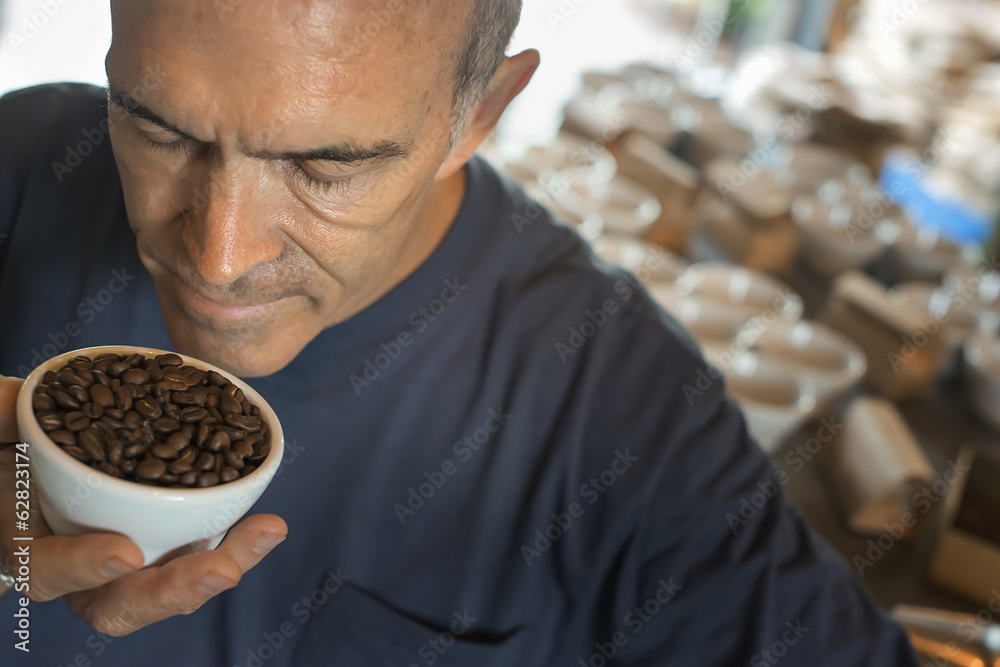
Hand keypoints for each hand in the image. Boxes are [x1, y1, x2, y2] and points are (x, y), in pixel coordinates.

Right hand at [1, 374, 287, 635]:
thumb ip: (2, 418)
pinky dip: (236, 542)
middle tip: (220, 570)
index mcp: (25, 545)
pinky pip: (201, 553)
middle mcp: (78, 572)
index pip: (43, 569)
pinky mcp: (165, 546)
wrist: (32, 463)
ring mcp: (126, 564)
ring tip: (268, 533)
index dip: (79, 566)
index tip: (123, 553)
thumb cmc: (10, 451)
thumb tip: (14, 396)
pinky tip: (270, 526)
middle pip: (120, 604)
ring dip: (225, 563)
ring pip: (171, 585)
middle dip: (172, 592)